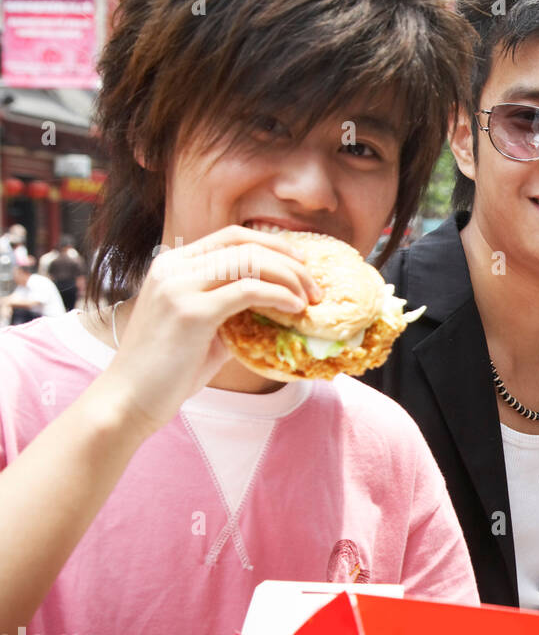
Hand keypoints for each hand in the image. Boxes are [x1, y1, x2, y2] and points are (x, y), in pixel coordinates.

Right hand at [97, 226, 318, 430]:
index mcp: (173, 264)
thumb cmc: (167, 369)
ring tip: (309, 300)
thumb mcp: (202, 328)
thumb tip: (276, 305)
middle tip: (314, 284)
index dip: (272, 244)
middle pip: (244, 242)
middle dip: (288, 259)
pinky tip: (294, 309)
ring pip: (250, 260)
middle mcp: (173, 267)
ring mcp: (180, 286)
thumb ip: (231, 308)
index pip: (231, 236)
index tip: (301, 264)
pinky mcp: (192, 312)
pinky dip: (279, 296)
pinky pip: (249, 290)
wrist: (129, 398)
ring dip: (289, 278)